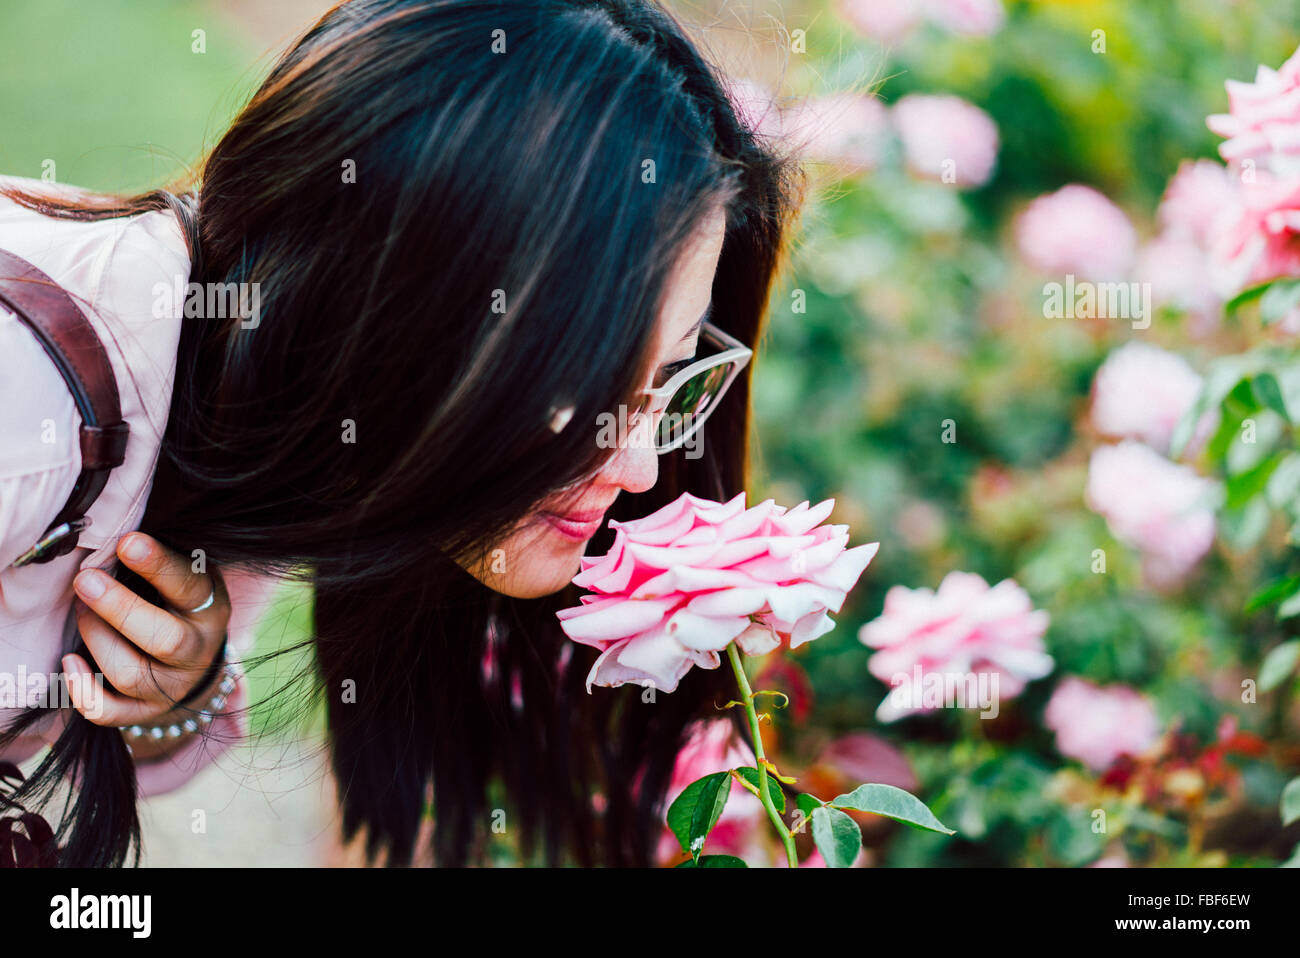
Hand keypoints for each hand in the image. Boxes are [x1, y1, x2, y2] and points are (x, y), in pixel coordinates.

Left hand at [63, 532, 231, 761]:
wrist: (194, 664)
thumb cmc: (179, 606)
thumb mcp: (187, 579)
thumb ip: (162, 563)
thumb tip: (117, 538)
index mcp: (210, 611)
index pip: (190, 588)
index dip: (159, 566)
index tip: (126, 542)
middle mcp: (197, 654)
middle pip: (164, 639)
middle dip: (120, 608)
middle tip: (85, 579)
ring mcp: (171, 688)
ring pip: (130, 674)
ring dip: (96, 638)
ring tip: (79, 609)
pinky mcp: (143, 712)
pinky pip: (109, 712)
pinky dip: (83, 691)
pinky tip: (69, 662)